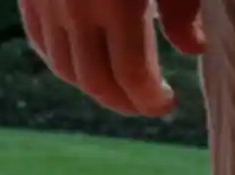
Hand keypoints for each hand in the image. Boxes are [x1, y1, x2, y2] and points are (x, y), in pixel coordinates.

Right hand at [18, 0, 205, 115]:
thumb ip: (182, 6)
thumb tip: (194, 50)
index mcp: (117, 2)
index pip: (131, 73)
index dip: (150, 98)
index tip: (167, 105)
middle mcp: (76, 10)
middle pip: (94, 80)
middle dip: (123, 101)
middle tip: (145, 105)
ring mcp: (47, 5)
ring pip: (63, 67)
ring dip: (92, 86)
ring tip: (117, 87)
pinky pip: (41, 42)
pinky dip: (62, 61)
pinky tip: (84, 63)